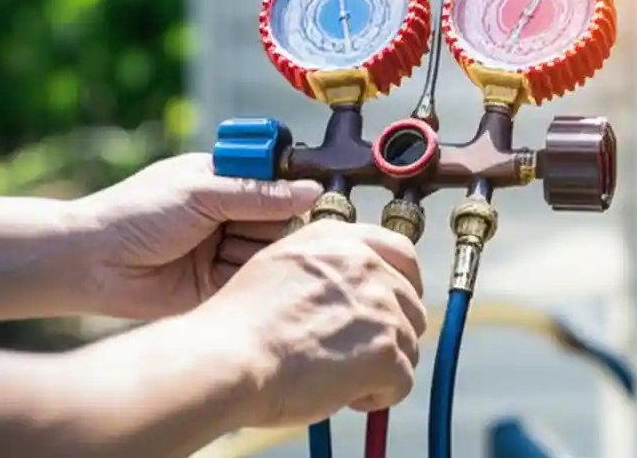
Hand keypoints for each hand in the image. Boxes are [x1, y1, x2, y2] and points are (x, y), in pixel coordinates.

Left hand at [71, 152, 321, 318]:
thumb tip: (312, 190)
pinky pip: (253, 277)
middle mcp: (231, 213)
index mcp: (226, 179)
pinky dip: (253, 275)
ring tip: (233, 250)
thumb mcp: (202, 193)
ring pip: (272, 248)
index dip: (296, 185)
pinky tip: (237, 271)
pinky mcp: (221, 283)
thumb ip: (258, 194)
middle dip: (279, 221)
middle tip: (271, 225)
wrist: (92, 265)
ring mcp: (227, 249)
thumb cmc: (137, 214)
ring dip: (262, 249)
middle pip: (282, 216)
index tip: (316, 192)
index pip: (278, 178)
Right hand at [197, 219, 425, 424]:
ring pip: (409, 344)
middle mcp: (366, 265)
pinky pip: (403, 381)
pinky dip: (380, 396)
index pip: (400, 252)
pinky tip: (345, 397)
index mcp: (339, 240)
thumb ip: (325, 271)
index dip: (405, 283)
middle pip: (410, 304)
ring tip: (339, 379)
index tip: (395, 307)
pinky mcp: (386, 349)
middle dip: (390, 334)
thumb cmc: (240, 325)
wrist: (226, 358)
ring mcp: (381, 306)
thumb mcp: (281, 267)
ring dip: (383, 367)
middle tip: (355, 356)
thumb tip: (352, 297)